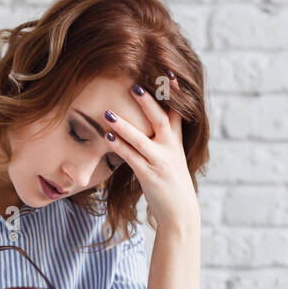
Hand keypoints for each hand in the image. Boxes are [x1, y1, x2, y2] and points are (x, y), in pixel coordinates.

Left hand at [102, 74, 200, 236]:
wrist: (180, 214)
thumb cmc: (172, 186)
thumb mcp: (172, 160)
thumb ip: (162, 142)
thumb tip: (147, 127)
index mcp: (176, 143)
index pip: (178, 112)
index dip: (176, 93)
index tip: (169, 74)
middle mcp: (170, 149)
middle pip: (161, 119)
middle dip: (148, 102)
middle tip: (134, 85)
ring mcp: (160, 162)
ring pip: (141, 139)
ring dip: (123, 125)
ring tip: (107, 113)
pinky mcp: (149, 175)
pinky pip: (132, 158)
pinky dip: (119, 147)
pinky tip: (107, 138)